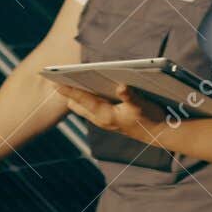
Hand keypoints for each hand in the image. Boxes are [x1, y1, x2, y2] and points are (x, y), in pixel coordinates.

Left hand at [51, 82, 167, 140]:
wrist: (157, 133)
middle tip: (56, 79)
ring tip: (65, 81)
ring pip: (81, 107)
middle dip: (67, 93)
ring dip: (74, 96)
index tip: (54, 83)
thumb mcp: (141, 105)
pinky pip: (89, 108)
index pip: (82, 100)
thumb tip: (121, 86)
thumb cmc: (149, 118)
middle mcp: (101, 119)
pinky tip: (83, 88)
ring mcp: (103, 120)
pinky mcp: (107, 119)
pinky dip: (83, 99)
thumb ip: (130, 96)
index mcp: (106, 115)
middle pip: (76, 105)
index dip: (69, 91)